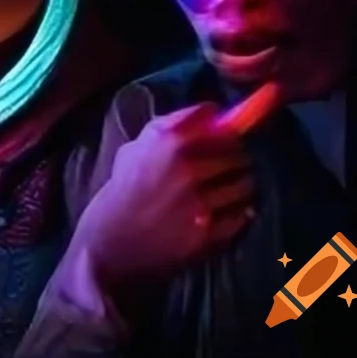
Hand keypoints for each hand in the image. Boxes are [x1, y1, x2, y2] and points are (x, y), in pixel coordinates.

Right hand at [77, 84, 278, 294]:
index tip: (226, 129)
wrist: (111, 243)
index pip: (219, 121)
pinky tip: (225, 211)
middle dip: (234, 156)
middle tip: (225, 164)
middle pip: (238, 151)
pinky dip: (240, 211)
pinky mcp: (210, 233)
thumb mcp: (136, 147)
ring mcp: (202, 202)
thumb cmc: (122, 190)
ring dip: (240, 184)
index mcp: (168, 140)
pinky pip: (243, 214)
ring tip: (226, 189)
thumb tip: (211, 113)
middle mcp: (189, 166)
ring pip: (245, 183)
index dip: (224, 125)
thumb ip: (172, 128)